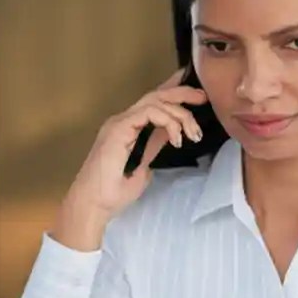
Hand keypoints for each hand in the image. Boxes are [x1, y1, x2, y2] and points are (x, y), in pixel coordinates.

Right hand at [53, 69, 207, 250]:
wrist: (94, 204)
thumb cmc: (113, 192)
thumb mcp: (144, 165)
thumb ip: (155, 146)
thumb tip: (170, 134)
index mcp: (128, 128)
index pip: (154, 104)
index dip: (176, 96)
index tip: (198, 99)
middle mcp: (123, 121)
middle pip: (156, 96)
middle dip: (183, 94)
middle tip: (203, 98)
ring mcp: (120, 122)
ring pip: (156, 102)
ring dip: (180, 114)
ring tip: (192, 134)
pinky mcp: (119, 128)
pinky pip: (149, 112)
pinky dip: (168, 122)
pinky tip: (176, 138)